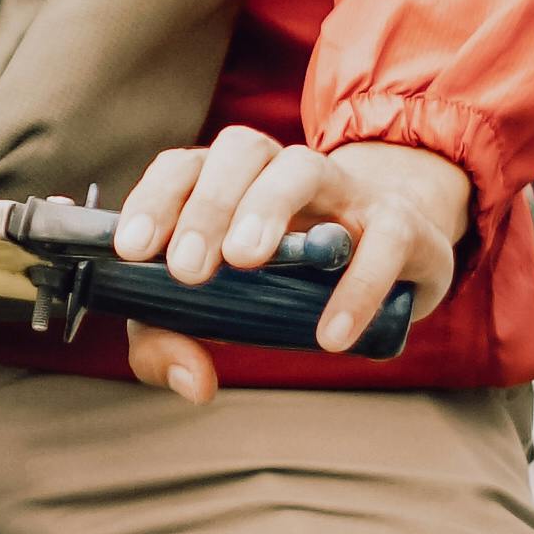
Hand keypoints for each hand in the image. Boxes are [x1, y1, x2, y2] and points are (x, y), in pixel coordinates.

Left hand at [109, 129, 466, 404]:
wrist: (399, 260)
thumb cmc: (291, 281)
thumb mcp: (224, 311)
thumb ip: (178, 342)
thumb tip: (192, 382)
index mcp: (230, 181)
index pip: (185, 167)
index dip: (155, 200)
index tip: (132, 250)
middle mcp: (282, 171)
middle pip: (240, 150)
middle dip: (207, 205)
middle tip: (187, 269)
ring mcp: (346, 191)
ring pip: (303, 165)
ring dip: (268, 207)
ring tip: (246, 263)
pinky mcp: (401, 225)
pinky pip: (382, 237)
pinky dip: (357, 284)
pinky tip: (330, 334)